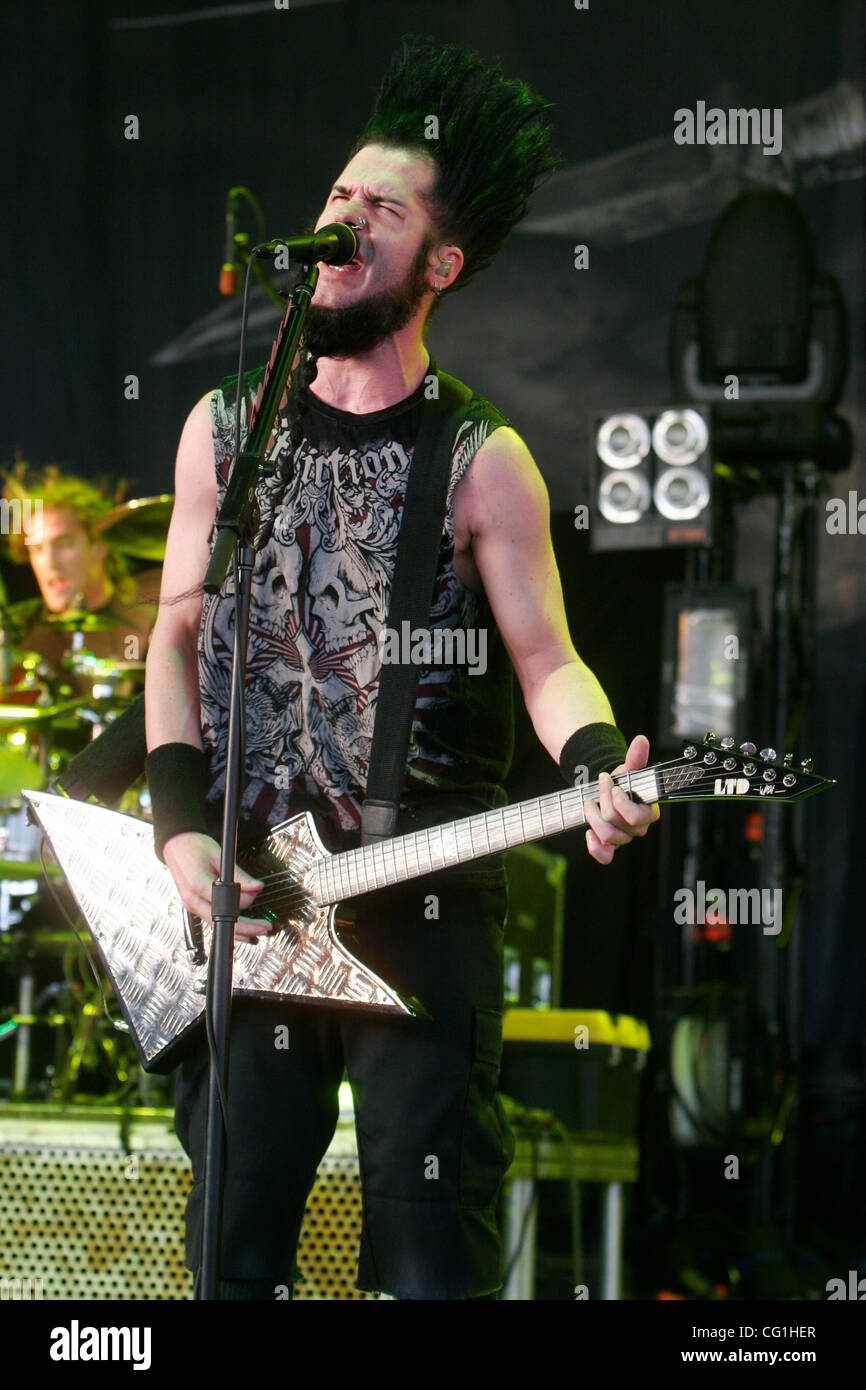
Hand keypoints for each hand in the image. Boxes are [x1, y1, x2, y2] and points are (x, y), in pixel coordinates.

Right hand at [162, 831, 268, 940]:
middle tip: (264, 926)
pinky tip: (241, 931)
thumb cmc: (193, 847)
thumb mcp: (219, 856)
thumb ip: (239, 874)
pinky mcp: (194, 906)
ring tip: (258, 928)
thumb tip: (257, 886)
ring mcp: (191, 905)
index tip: (257, 896)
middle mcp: (192, 900)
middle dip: (246, 927)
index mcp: (197, 885)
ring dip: (239, 930)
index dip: (245, 900)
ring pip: (217, 925)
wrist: (176, 845)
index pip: (226, 903)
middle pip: (222, 922)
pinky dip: (227, 926)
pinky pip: (212, 921)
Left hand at [583, 734, 659, 865]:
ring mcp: (624, 838)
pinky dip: (595, 848)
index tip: (613, 786)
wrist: (610, 789)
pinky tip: (587, 834)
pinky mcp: (611, 845)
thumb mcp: (628, 768)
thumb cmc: (623, 781)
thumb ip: (636, 757)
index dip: (621, 803)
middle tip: (599, 785)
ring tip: (589, 802)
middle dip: (604, 802)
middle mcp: (639, 828)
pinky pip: (606, 857)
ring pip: (609, 837)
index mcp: (649, 812)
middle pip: (617, 825)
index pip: (637, 818)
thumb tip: (640, 741)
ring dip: (593, 818)